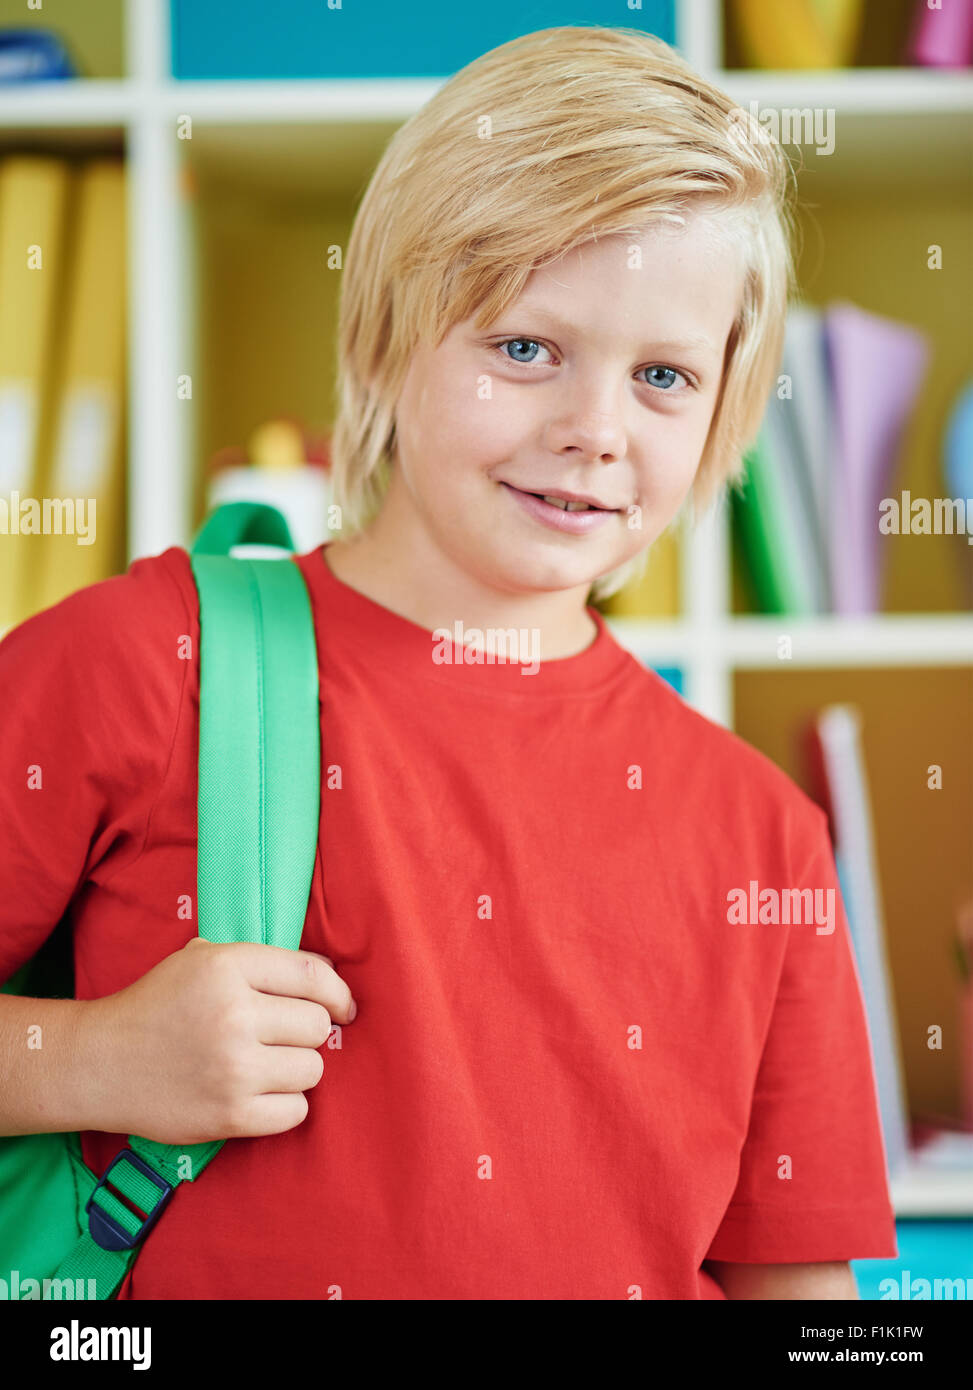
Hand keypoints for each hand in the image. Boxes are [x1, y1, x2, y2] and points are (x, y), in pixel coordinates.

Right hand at [83, 938, 356, 1144]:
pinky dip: (285, 1105)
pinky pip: (296, 1111)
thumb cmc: (158, 1005)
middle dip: (307, 1032)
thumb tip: (329, 973)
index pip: (313, 975)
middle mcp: (234, 1015)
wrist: (100, 1063)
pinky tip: (260, 1094)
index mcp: (228, 967)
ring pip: (313, 1069)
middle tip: (281, 1038)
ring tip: (265, 1065)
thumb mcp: (200, 959)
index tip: (344, 1008)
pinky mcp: (230, 1115)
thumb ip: (260, 962)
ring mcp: (233, 1068)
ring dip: (296, 1069)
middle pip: (317, 1025)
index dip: (339, 993)